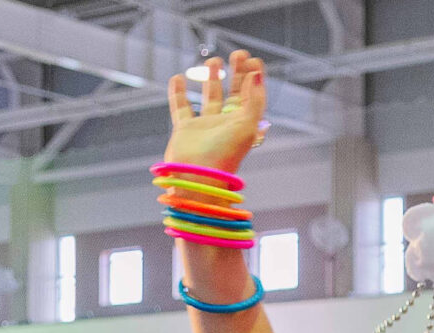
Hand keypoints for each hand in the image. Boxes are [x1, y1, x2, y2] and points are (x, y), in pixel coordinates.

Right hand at [164, 51, 267, 176]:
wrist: (197, 177)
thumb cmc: (225, 155)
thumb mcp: (247, 125)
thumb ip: (254, 99)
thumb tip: (256, 73)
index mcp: (244, 125)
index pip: (252, 96)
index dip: (254, 78)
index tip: (254, 60)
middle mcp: (226, 125)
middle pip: (234, 93)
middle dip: (237, 73)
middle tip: (238, 53)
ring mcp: (205, 127)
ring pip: (210, 98)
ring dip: (212, 79)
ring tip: (213, 60)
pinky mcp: (185, 130)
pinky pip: (181, 107)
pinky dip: (177, 93)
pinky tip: (178, 77)